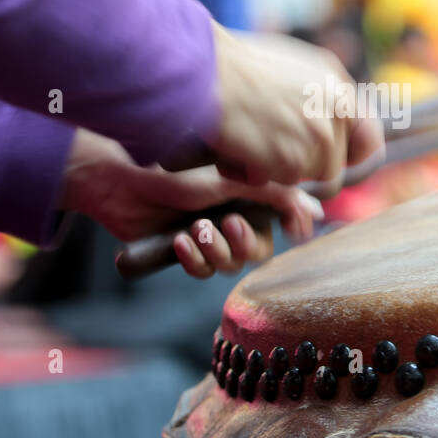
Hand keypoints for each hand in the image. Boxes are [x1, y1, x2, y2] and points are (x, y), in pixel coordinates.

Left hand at [59, 129, 318, 277]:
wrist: (120, 181)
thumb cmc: (177, 168)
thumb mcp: (237, 177)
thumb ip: (280, 196)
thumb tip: (317, 214)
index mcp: (248, 191)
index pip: (282, 219)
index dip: (287, 227)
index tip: (292, 232)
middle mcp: (230, 212)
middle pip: (258, 250)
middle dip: (243, 242)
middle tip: (227, 223)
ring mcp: (206, 233)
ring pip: (229, 264)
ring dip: (214, 251)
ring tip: (195, 230)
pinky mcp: (181, 250)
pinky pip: (201, 270)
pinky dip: (192, 259)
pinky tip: (179, 241)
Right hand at [208, 24, 384, 187]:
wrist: (205, 70)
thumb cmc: (231, 64)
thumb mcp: (288, 67)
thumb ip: (314, 95)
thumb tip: (324, 125)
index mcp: (338, 84)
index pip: (368, 138)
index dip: (350, 156)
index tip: (332, 163)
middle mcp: (337, 109)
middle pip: (332, 166)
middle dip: (302, 166)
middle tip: (269, 150)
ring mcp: (319, 137)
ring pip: (305, 177)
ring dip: (277, 170)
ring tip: (248, 145)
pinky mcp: (296, 161)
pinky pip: (280, 184)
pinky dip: (256, 175)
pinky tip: (237, 152)